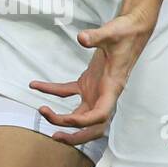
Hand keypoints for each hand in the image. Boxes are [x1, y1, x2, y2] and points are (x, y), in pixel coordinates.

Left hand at [30, 12, 151, 145]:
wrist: (130, 31)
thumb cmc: (125, 34)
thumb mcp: (112, 33)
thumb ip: (97, 36)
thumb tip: (82, 38)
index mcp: (112, 88)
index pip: (100, 116)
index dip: (84, 122)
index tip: (67, 119)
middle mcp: (104, 95)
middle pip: (92, 127)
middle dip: (75, 135)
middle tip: (54, 135)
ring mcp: (95, 91)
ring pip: (79, 115)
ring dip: (62, 119)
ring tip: (43, 113)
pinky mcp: (87, 83)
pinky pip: (67, 92)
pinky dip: (52, 91)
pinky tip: (37, 85)